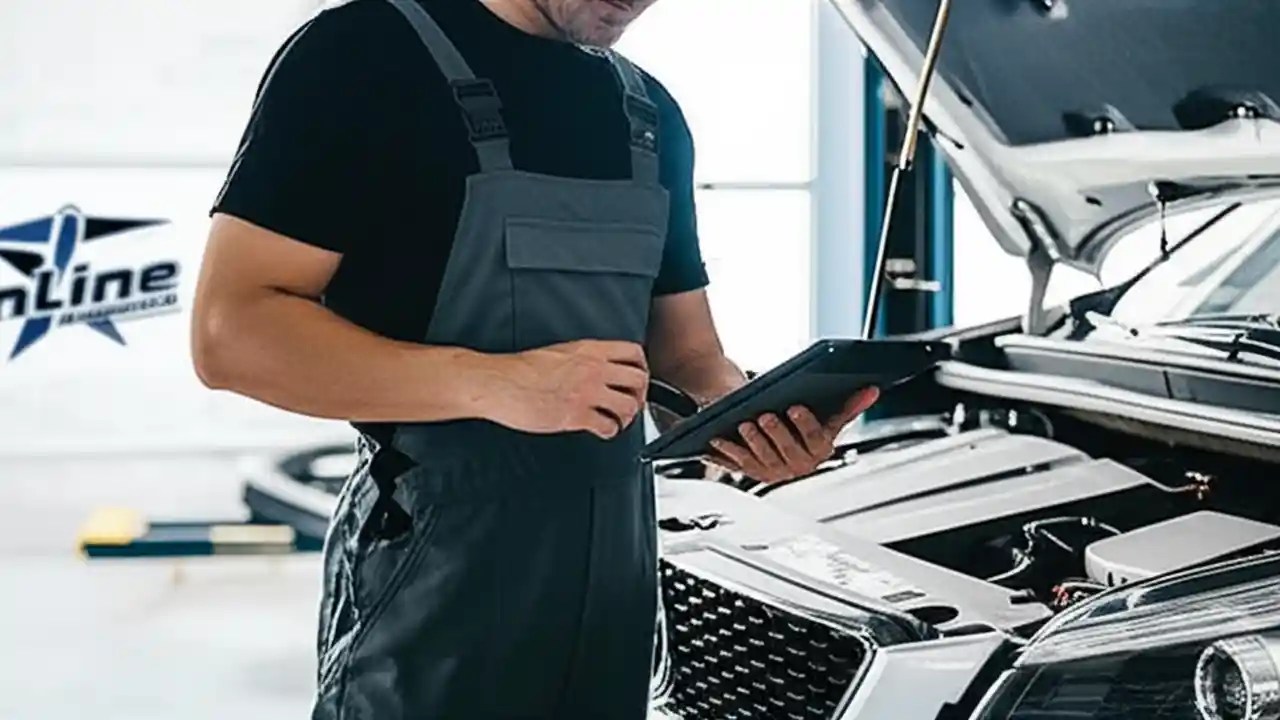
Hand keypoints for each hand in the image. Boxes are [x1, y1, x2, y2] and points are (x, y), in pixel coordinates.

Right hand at [486, 340, 649, 439]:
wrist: (500, 383)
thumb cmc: (519, 369)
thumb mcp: (558, 353)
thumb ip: (581, 359)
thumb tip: (591, 369)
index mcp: (588, 351)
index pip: (633, 352)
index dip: (642, 366)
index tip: (638, 376)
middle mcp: (593, 370)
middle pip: (639, 380)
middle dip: (640, 394)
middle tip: (633, 402)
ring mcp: (587, 393)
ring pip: (628, 405)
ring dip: (628, 415)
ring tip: (620, 420)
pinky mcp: (576, 416)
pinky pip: (607, 426)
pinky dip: (610, 432)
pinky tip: (604, 431)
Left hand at [706, 387, 880, 483]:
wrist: (771, 429)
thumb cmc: (799, 420)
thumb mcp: (825, 413)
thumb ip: (849, 405)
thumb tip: (871, 390)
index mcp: (819, 450)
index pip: (815, 439)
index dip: (805, 424)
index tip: (795, 408)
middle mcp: (798, 465)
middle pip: (787, 451)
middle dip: (777, 433)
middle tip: (766, 416)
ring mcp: (774, 470)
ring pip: (763, 460)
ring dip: (754, 443)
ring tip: (746, 425)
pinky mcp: (751, 471)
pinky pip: (739, 464)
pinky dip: (729, 452)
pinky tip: (720, 440)